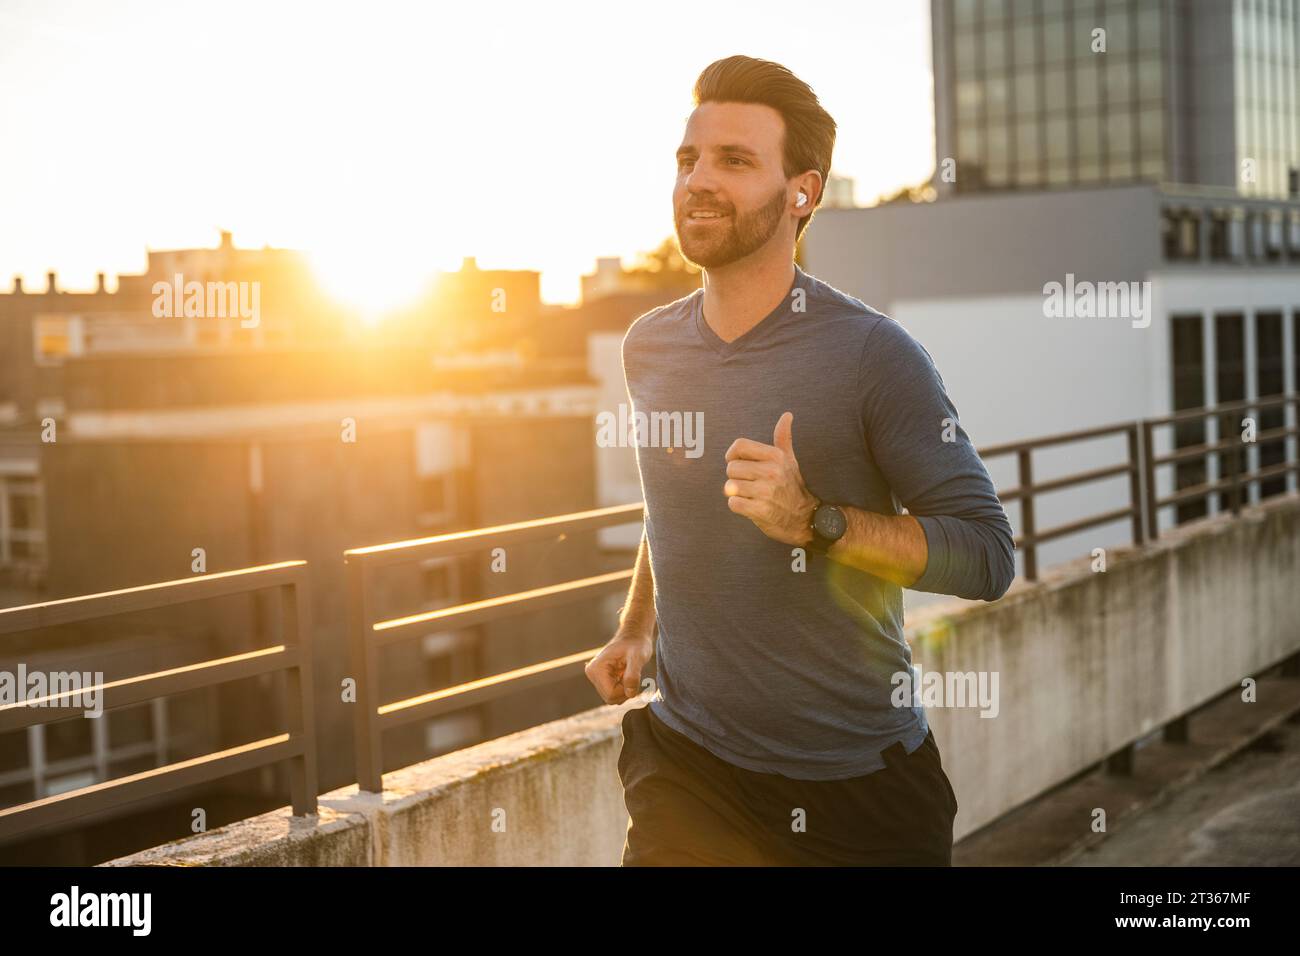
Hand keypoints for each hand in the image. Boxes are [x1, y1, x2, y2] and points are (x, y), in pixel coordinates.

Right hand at [584, 628, 653, 704]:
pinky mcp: (600, 679)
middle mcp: (592, 673)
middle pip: (610, 698)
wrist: (634, 636)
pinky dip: (622, 688)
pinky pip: (612, 694)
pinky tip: (625, 675)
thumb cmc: (637, 644)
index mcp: (597, 668)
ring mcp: (595, 677)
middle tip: (633, 675)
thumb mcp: (638, 657)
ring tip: (629, 673)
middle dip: (625, 691)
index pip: (611, 695)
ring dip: (624, 690)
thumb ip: (633, 675)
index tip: (634, 677)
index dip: (625, 691)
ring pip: (611, 698)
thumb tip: (630, 693)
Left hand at [723, 411, 817, 546]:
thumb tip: (787, 415)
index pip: (739, 446)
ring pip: (730, 487)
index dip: (732, 455)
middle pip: (731, 468)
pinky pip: (733, 503)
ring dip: (737, 493)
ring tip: (752, 495)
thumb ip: (783, 438)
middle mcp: (771, 472)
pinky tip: (751, 506)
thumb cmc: (793, 486)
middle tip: (751, 484)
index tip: (738, 463)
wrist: (806, 519)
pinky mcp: (760, 510)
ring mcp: (766, 491)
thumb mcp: (790, 460)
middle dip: (736, 477)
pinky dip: (738, 506)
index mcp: (776, 456)